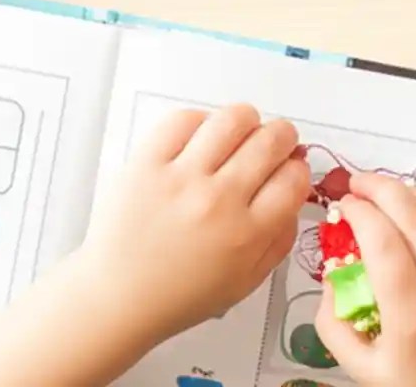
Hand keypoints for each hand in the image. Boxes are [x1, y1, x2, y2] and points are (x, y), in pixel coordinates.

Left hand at [79, 104, 309, 341]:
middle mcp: (219, 201)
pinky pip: (184, 119)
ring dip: (246, 121)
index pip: (294, 178)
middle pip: (271, 141)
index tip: (288, 171)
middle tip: (272, 145)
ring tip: (238, 135)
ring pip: (233, 119)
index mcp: (247, 234)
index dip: (297, 169)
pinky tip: (199, 140)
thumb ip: (279, 240)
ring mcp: (181, 178)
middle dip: (282, 137)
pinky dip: (200, 122)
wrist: (117, 296)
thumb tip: (295, 196)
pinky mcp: (146, 163)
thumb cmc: (180, 294)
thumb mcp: (246, 281)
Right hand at [315, 173, 415, 386]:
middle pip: (415, 219)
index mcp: (412, 320)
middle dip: (382, 190)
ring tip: (388, 192)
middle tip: (359, 183)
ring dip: (413, 194)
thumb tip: (330, 277)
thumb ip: (334, 324)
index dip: (360, 214)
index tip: (345, 205)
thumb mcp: (363, 369)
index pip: (383, 245)